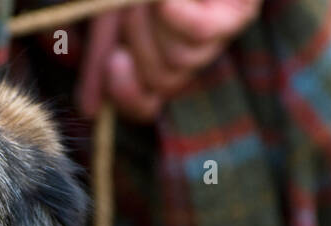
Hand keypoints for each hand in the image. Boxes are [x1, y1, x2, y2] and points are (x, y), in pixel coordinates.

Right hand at [76, 0, 261, 121]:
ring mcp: (221, 32)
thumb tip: (90, 110)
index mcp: (162, 51)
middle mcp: (194, 48)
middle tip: (129, 7)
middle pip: (161, 82)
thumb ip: (100, 53)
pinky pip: (200, 36)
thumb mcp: (109, 14)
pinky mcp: (240, 14)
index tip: (110, 66)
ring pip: (178, 62)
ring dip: (151, 23)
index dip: (126, 96)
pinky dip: (174, 14)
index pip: (148, 101)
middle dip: (135, 43)